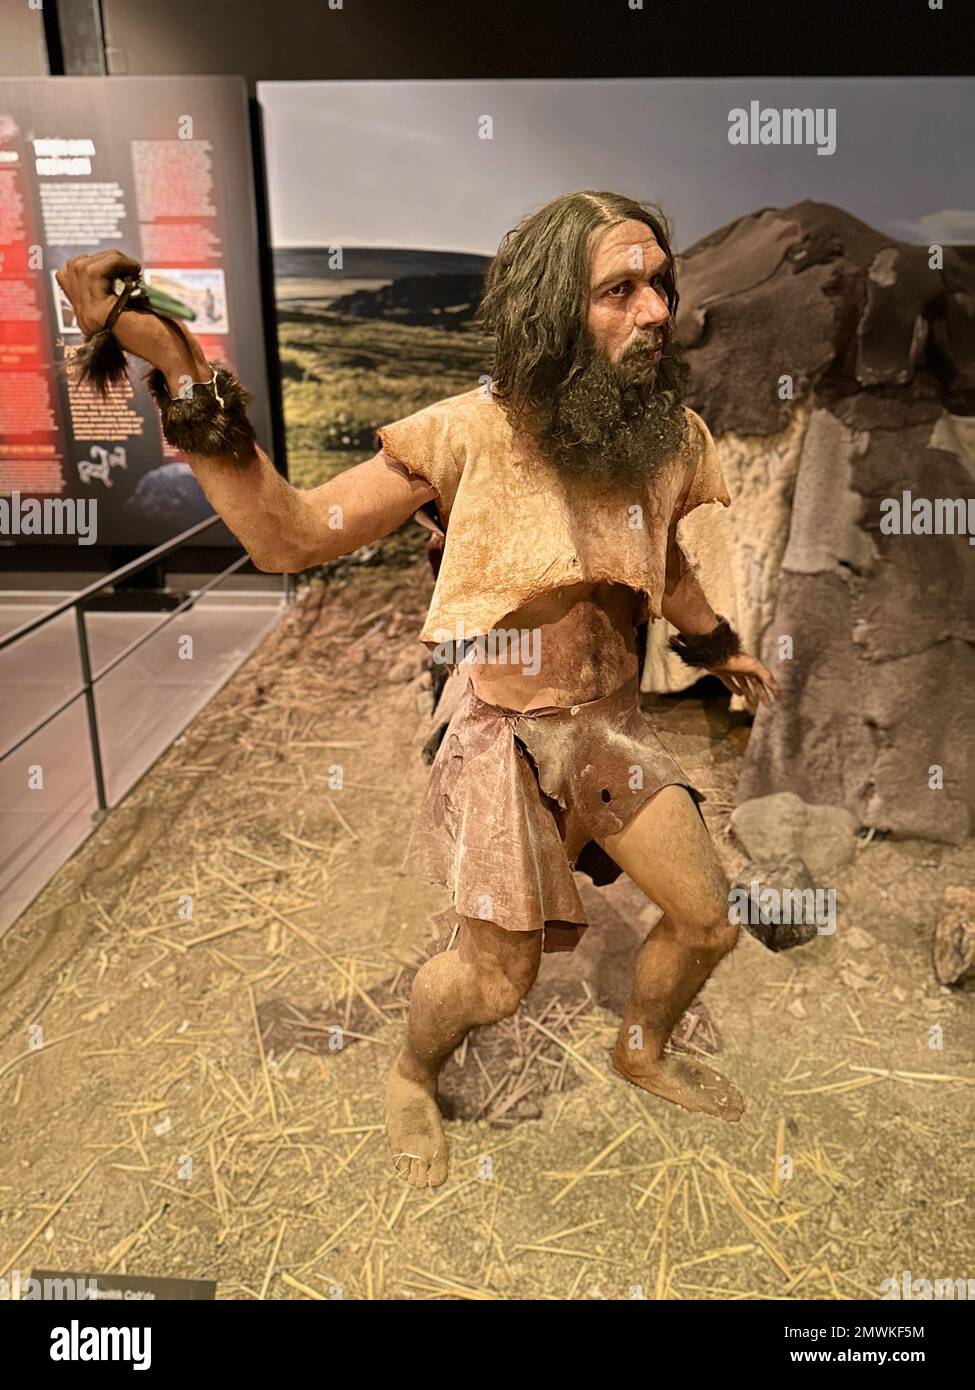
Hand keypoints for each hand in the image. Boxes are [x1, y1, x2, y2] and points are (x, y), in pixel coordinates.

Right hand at [56, 250, 207, 383]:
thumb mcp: (129, 301)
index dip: (93, 262)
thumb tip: (105, 259)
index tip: (120, 268)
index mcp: (88, 315)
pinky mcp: (100, 313)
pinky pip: (95, 273)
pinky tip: (135, 270)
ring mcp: (88, 317)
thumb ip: (110, 286)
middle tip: (128, 266)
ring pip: (82, 267)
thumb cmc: (162, 326)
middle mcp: (84, 318)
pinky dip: (115, 262)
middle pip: (72, 268)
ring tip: (133, 269)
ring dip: (111, 258)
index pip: (67, 276)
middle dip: (102, 257)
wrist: (174, 352)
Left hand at [707, 651, 777, 706]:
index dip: (771, 687)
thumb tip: (777, 687)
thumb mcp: (753, 667)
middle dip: (762, 694)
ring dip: (749, 693)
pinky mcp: (723, 673)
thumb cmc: (735, 660)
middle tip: (767, 705)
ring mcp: (734, 670)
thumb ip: (766, 676)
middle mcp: (745, 668)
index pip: (765, 679)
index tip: (776, 697)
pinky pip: (730, 682)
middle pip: (756, 683)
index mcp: (753, 666)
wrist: (714, 654)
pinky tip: (739, 695)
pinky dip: (735, 688)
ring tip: (752, 704)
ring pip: (744, 684)